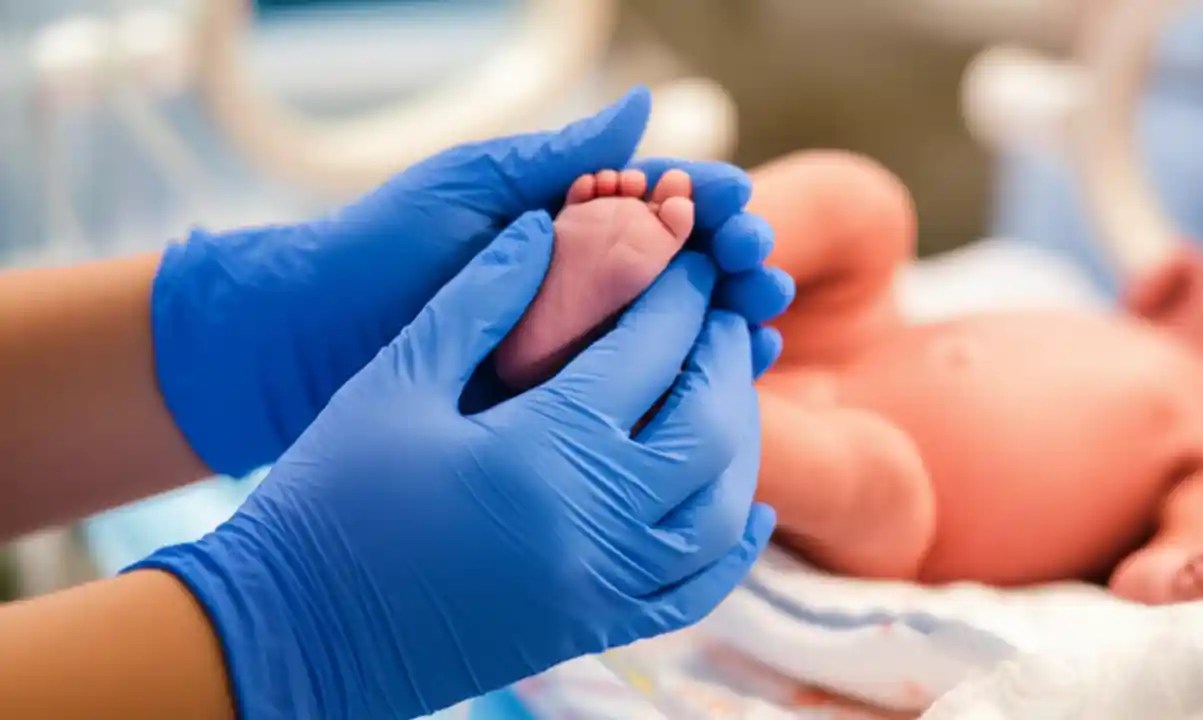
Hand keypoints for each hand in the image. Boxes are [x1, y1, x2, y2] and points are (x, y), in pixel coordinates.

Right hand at [134, 213, 774, 717]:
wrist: (294, 633)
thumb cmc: (328, 498)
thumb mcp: (395, 380)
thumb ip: (480, 298)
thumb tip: (545, 227)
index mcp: (543, 450)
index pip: (649, 350)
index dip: (678, 291)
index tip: (689, 253)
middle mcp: (594, 524)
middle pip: (708, 423)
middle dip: (723, 354)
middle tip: (717, 308)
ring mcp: (602, 586)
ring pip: (722, 506)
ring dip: (740, 436)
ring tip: (725, 386)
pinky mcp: (594, 628)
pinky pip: (698, 589)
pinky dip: (735, 542)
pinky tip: (744, 503)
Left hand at [153, 87, 792, 476]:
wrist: (301, 340)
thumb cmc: (376, 247)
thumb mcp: (470, 190)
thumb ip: (557, 158)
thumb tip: (642, 105)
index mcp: (563, 219)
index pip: (659, 207)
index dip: (707, 206)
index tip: (740, 210)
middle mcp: (577, 279)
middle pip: (681, 269)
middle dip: (730, 266)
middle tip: (759, 269)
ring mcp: (570, 343)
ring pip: (670, 333)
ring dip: (724, 325)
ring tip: (757, 319)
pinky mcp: (556, 402)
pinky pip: (633, 391)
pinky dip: (685, 382)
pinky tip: (724, 379)